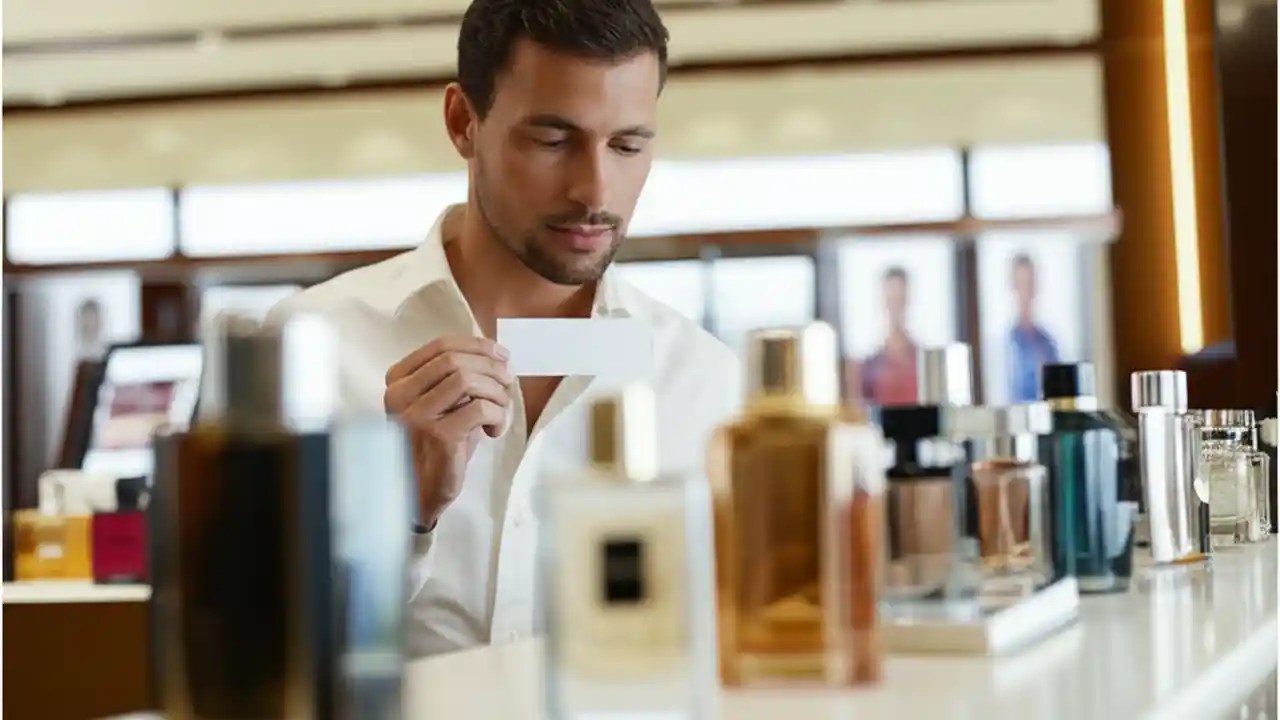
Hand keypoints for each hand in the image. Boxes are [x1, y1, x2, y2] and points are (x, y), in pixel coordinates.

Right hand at [384, 336, 514, 528]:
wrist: (420, 492)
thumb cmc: (435, 446)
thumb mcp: (442, 404)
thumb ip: (457, 378)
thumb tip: (496, 356)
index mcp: (398, 380)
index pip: (441, 345)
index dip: (477, 346)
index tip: (502, 355)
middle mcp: (400, 393)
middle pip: (455, 360)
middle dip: (491, 368)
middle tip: (508, 383)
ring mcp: (416, 414)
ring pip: (467, 380)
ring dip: (495, 392)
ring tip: (501, 409)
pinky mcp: (437, 435)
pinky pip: (479, 408)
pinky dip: (497, 415)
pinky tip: (494, 431)